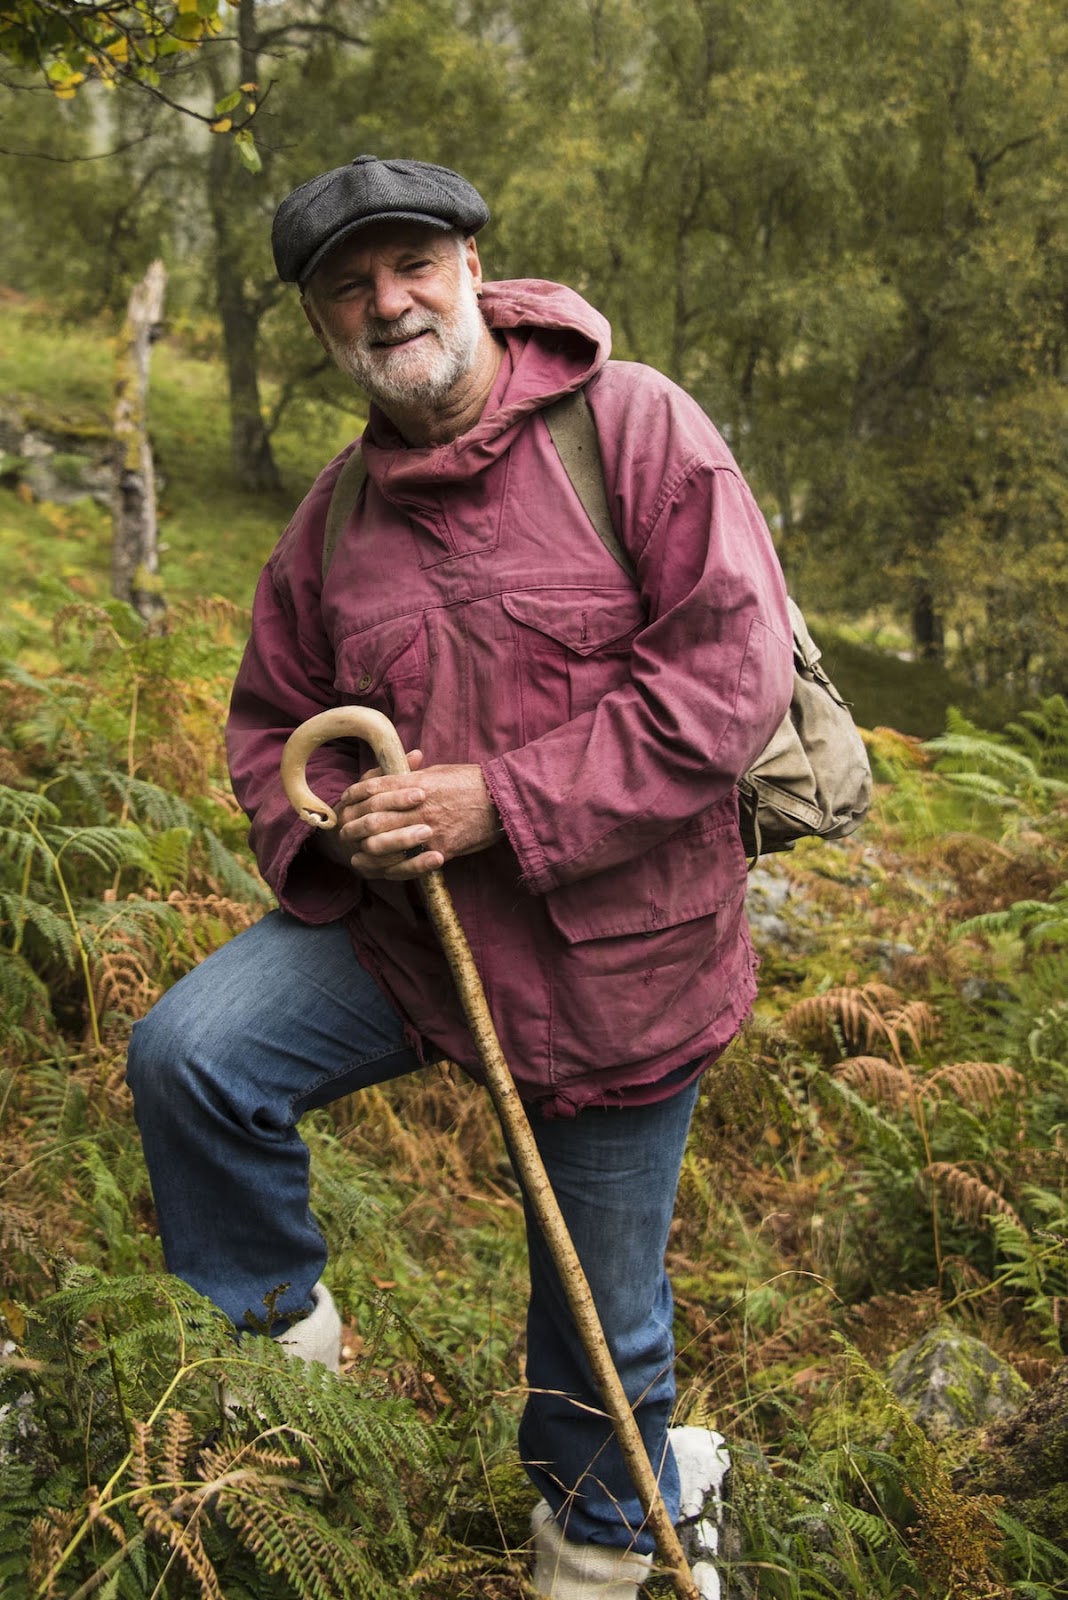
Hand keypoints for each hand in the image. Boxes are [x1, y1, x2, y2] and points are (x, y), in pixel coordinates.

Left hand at [320, 750, 502, 880]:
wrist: (502, 801)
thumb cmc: (473, 782)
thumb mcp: (440, 771)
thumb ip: (414, 774)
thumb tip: (397, 773)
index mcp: (416, 782)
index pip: (374, 788)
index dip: (354, 796)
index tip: (345, 802)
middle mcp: (417, 806)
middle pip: (372, 818)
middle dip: (353, 827)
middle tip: (344, 832)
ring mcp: (428, 829)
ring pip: (383, 842)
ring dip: (365, 849)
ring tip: (354, 854)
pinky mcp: (440, 850)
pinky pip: (407, 863)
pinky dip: (388, 868)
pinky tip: (376, 869)